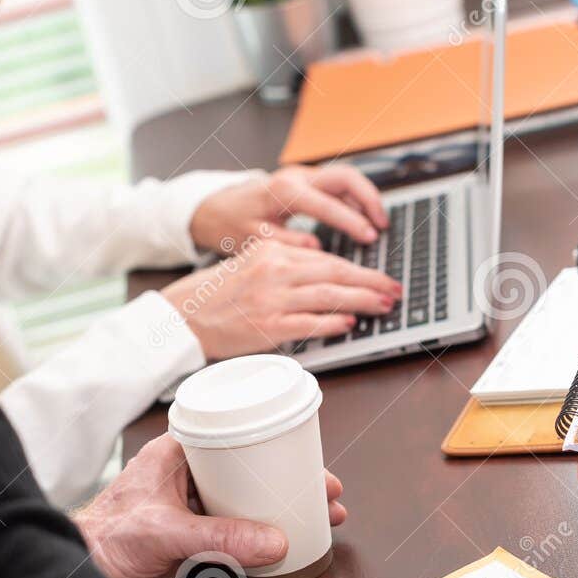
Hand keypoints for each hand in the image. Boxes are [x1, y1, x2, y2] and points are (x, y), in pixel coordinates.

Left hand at [76, 435, 347, 577]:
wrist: (80, 574)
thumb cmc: (101, 540)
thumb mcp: (167, 533)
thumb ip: (220, 538)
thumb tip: (273, 541)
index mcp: (177, 455)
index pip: (235, 436)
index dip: (275, 447)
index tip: (308, 461)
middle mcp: (187, 476)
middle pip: (249, 470)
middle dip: (289, 481)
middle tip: (324, 492)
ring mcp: (191, 505)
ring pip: (246, 500)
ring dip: (281, 509)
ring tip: (317, 517)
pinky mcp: (192, 535)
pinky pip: (237, 529)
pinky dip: (263, 534)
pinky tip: (285, 540)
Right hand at [161, 239, 400, 359]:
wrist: (184, 315)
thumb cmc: (218, 293)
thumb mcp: (252, 264)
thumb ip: (287, 265)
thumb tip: (328, 276)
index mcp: (273, 252)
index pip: (327, 259)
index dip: (360, 270)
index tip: (381, 277)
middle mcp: (275, 271)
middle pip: (335, 274)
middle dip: (371, 283)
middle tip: (394, 290)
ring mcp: (272, 299)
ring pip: (328, 296)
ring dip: (361, 301)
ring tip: (382, 307)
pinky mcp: (267, 325)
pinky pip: (309, 323)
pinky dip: (332, 322)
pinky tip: (349, 323)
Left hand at [189, 165, 388, 254]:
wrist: (215, 206)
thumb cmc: (231, 223)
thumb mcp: (252, 238)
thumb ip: (285, 242)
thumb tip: (316, 247)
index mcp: (283, 191)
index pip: (326, 202)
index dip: (351, 220)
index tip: (369, 237)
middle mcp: (296, 178)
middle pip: (345, 176)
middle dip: (369, 198)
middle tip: (383, 225)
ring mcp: (303, 177)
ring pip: (346, 178)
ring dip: (366, 198)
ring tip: (380, 223)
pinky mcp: (307, 182)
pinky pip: (339, 185)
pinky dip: (355, 199)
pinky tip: (364, 219)